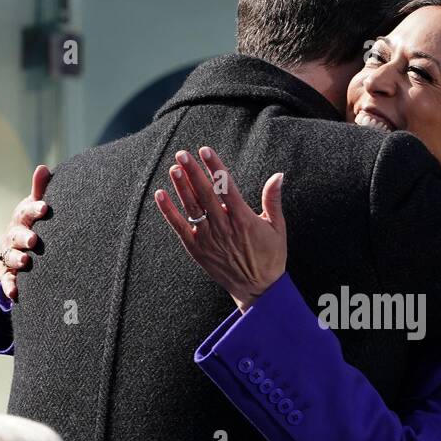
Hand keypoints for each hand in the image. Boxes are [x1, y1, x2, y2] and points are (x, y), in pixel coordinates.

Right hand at [0, 164, 50, 301]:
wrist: (18, 245)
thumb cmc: (32, 222)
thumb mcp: (36, 207)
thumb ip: (40, 190)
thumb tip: (44, 167)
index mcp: (21, 219)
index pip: (27, 212)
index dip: (35, 209)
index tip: (46, 207)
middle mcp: (11, 236)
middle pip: (16, 236)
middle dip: (24, 237)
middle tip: (34, 239)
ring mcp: (7, 254)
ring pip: (10, 257)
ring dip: (17, 259)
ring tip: (25, 262)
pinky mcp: (6, 272)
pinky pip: (7, 280)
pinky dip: (10, 286)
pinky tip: (15, 293)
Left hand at [154, 146, 285, 311]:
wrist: (257, 289)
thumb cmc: (270, 256)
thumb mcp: (277, 227)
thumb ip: (273, 199)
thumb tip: (278, 175)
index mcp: (244, 220)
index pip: (226, 187)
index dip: (214, 167)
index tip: (205, 151)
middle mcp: (224, 228)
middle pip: (205, 194)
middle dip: (193, 172)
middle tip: (183, 154)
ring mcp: (208, 239)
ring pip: (192, 207)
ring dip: (181, 186)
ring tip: (174, 168)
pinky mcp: (197, 249)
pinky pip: (179, 227)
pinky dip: (169, 211)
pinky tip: (161, 194)